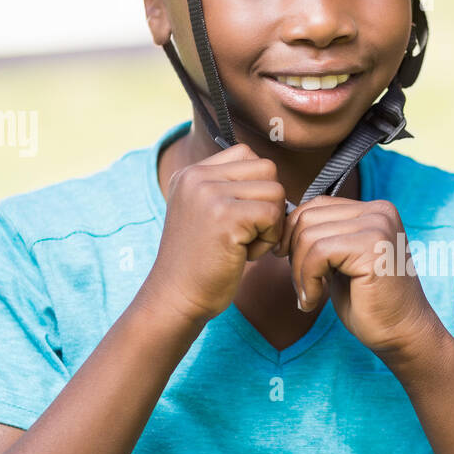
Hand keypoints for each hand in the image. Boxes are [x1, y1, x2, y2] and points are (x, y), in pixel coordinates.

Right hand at [140, 143, 287, 326]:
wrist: (176, 298)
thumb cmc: (201, 262)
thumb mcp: (206, 213)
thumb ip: (230, 189)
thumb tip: (278, 179)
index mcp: (190, 173)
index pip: (247, 154)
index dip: (258, 187)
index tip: (243, 218)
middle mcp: (196, 176)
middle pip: (267, 169)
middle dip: (269, 204)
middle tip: (248, 234)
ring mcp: (209, 194)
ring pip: (276, 191)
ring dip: (270, 224)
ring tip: (244, 245)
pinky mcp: (225, 216)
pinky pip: (273, 215)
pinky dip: (268, 240)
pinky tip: (244, 255)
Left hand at [280, 195, 440, 361]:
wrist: (403, 334)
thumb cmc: (369, 302)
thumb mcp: (341, 261)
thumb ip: (323, 237)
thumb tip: (281, 223)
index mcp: (374, 210)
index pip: (315, 206)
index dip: (293, 235)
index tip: (291, 264)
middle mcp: (379, 211)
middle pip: (307, 218)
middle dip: (294, 255)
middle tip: (302, 287)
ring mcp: (378, 226)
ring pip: (308, 236)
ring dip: (299, 272)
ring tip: (310, 296)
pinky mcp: (373, 248)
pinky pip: (318, 253)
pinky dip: (307, 280)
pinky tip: (315, 300)